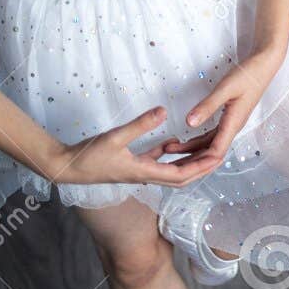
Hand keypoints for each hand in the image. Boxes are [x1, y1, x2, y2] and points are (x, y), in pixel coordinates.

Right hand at [51, 107, 223, 188]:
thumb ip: (140, 124)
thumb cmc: (88, 155)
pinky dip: (170, 155)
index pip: (182, 176)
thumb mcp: (115, 137)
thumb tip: (163, 111)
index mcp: (145, 172)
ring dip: (190, 161)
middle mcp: (146, 175)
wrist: (67, 168)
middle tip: (222, 153)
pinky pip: (157, 162)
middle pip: (183, 177)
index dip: (202, 167)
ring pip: (172, 170)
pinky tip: (174, 142)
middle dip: (203, 167)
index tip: (219, 157)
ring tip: (207, 147)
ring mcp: (140, 171)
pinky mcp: (132, 165)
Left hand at [167, 51, 284, 170]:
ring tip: (170, 149)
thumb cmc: (248, 74)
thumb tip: (189, 123)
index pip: (216, 152)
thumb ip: (208, 105)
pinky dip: (197, 140)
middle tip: (167, 161)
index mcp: (234, 123)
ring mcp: (231, 122)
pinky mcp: (229, 116)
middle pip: (211, 151)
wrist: (264, 64)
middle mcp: (233, 126)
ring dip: (191, 149)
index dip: (198, 162)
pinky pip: (212, 135)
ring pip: (210, 143)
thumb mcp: (226, 88)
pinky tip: (185, 140)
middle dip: (190, 159)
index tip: (178, 167)